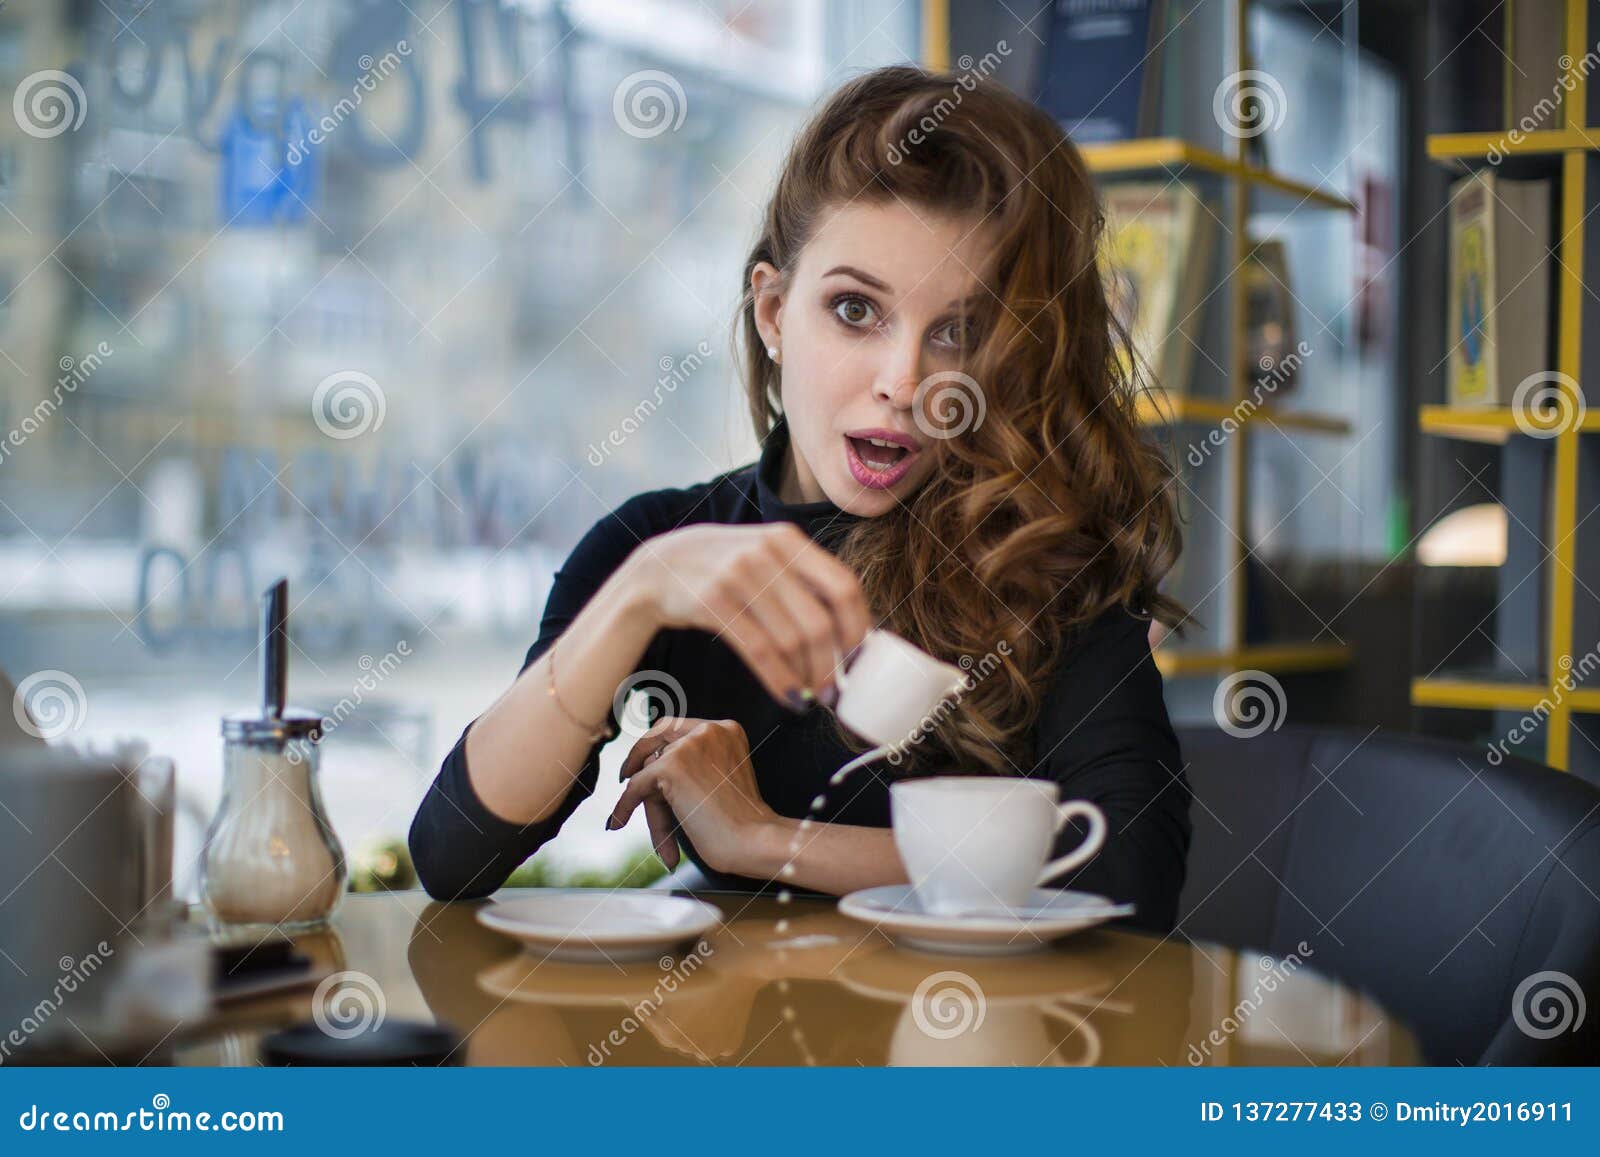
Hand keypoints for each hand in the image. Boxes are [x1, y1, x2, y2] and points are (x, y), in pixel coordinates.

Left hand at [608, 717, 787, 876]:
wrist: (754, 841)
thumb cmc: (742, 823)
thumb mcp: (721, 779)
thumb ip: (693, 766)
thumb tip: (645, 772)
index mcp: (726, 729)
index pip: (676, 727)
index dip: (653, 743)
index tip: (640, 762)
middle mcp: (709, 729)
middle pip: (658, 743)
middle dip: (640, 764)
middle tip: (624, 778)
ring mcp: (690, 745)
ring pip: (649, 771)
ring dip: (652, 807)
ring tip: (663, 840)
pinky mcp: (673, 766)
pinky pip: (636, 786)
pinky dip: (625, 806)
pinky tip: (618, 821)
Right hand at [615, 522, 871, 707]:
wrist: (657, 566)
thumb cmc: (722, 568)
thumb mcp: (765, 554)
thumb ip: (802, 579)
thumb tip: (852, 628)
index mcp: (787, 540)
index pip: (842, 585)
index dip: (857, 626)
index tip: (858, 656)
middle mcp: (765, 553)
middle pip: (818, 621)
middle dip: (832, 664)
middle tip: (834, 688)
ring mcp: (736, 575)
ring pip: (790, 640)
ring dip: (807, 677)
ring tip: (811, 695)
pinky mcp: (712, 602)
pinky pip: (758, 650)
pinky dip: (779, 680)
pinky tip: (788, 696)